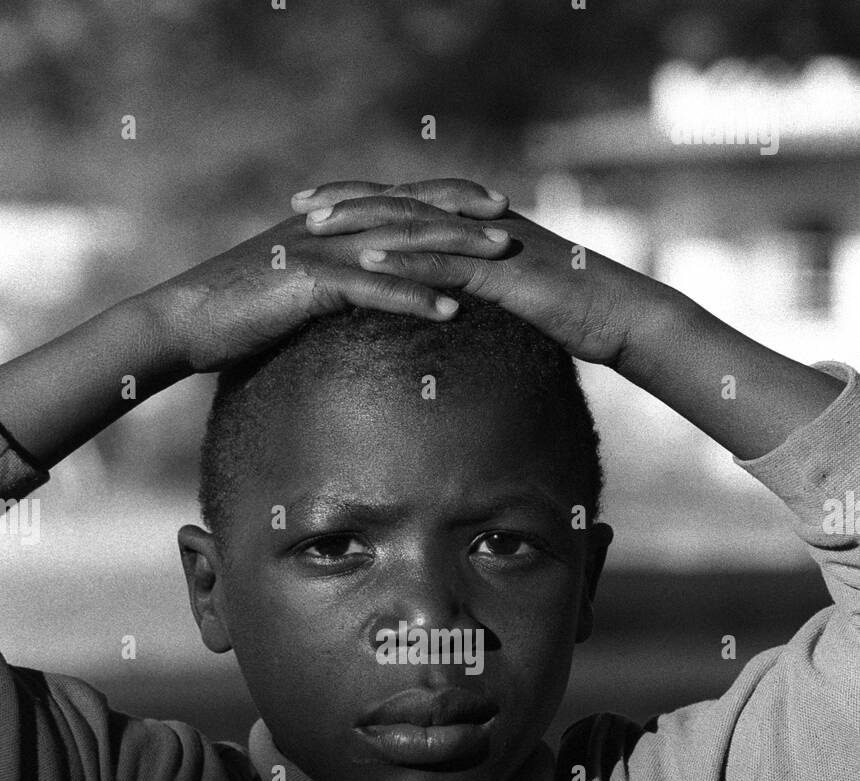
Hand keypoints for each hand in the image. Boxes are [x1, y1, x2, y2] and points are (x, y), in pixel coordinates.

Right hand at [143, 181, 512, 373]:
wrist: (186, 318)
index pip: (398, 200)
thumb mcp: (290, 286)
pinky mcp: (309, 282)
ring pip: (400, 245)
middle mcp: (330, 226)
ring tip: (500, 262)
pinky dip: (414, 298)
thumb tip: (358, 293)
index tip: (491, 206)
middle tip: (513, 223)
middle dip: (465, 217)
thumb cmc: (236, 310)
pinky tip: (450, 312)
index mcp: (329, 223)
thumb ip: (328, 279)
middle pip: (410, 213)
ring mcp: (321, 250)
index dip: (446, 198)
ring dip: (454, 252)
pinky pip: (373, 290)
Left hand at [300, 184, 665, 367]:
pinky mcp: (501, 269)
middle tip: (300, 204)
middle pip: (402, 202)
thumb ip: (475, 284)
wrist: (617, 313)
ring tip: (318, 226)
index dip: (362, 199)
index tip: (317, 203)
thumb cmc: (568, 309)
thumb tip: (444, 297)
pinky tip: (369, 260)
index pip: (409, 203)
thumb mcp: (511, 293)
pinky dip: (405, 258)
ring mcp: (488, 241)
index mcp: (475, 224)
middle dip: (348, 200)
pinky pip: (445, 260)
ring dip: (363, 222)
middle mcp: (477, 221)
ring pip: (414, 224)